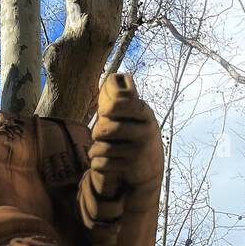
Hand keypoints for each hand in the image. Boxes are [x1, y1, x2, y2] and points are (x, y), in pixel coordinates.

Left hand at [88, 73, 162, 196]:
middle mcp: (145, 131)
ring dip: (95, 149)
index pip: (127, 102)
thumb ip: (123, 97)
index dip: (112, 106)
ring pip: (104, 148)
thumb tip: (114, 78)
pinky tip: (97, 161)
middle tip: (96, 134)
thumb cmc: (135, 132)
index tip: (103, 111)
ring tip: (94, 149)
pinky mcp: (130, 166)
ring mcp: (138, 150)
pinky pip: (103, 163)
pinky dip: (96, 163)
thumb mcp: (136, 114)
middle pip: (110, 129)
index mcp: (145, 113)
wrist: (150, 167)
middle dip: (98, 131)